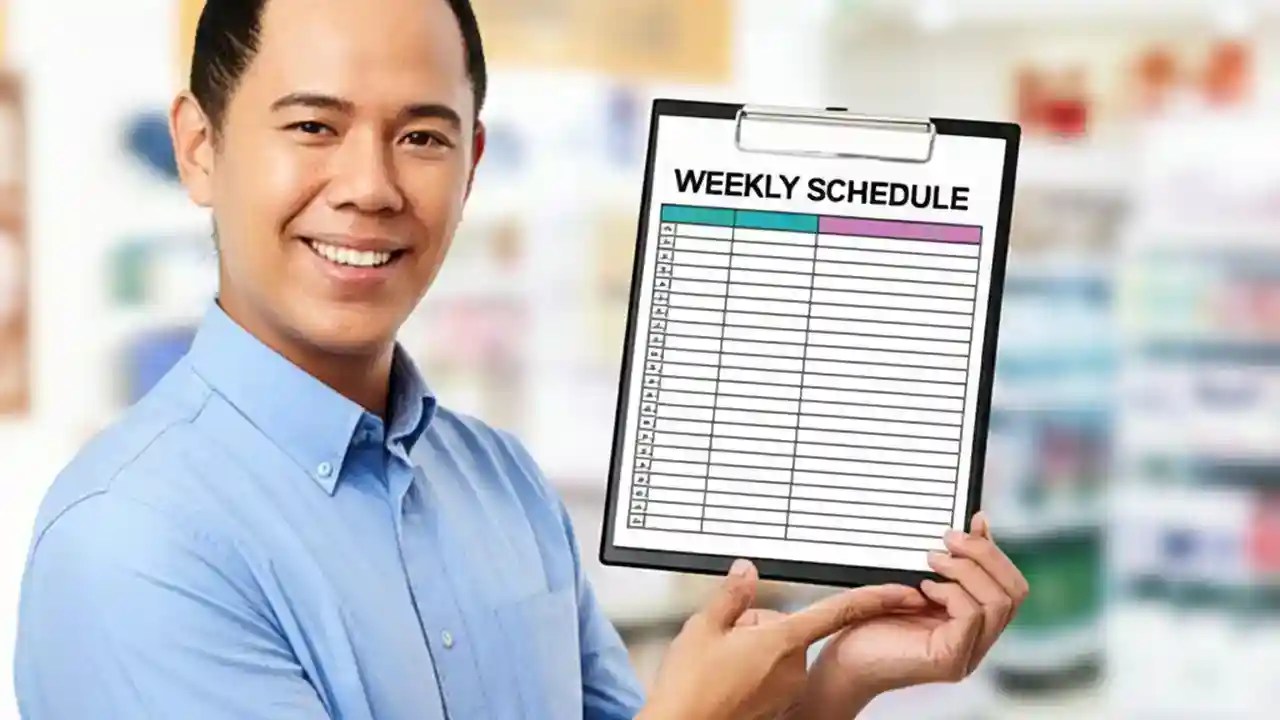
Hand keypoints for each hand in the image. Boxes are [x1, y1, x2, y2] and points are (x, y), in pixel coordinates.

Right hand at [637, 559, 925, 719]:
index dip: (876, 598)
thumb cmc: (692, 686)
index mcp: (782, 642)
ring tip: (722, 661)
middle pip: (789, 627)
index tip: (903, 591)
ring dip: (755, 647)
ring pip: (779, 649)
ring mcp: (787, 688)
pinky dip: (754, 667)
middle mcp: (793, 668)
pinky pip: (773, 671)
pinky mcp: (778, 703)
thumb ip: (732, 595)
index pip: (840, 612)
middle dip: (760, 624)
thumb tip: (748, 570)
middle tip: (727, 636)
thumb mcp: (704, 627)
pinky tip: (728, 675)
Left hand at [795, 512, 1029, 718]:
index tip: (973, 522)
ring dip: (966, 571)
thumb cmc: (873, 623)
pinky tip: (923, 589)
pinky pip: (972, 616)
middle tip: (949, 540)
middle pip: (1015, 593)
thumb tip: (977, 526)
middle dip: (986, 555)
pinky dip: (952, 593)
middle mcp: (977, 641)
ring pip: (999, 603)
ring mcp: (968, 654)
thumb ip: (949, 562)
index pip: (1012, 587)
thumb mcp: (917, 581)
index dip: (996, 551)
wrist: (845, 659)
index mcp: (974, 623)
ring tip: (931, 561)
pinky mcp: (951, 659)